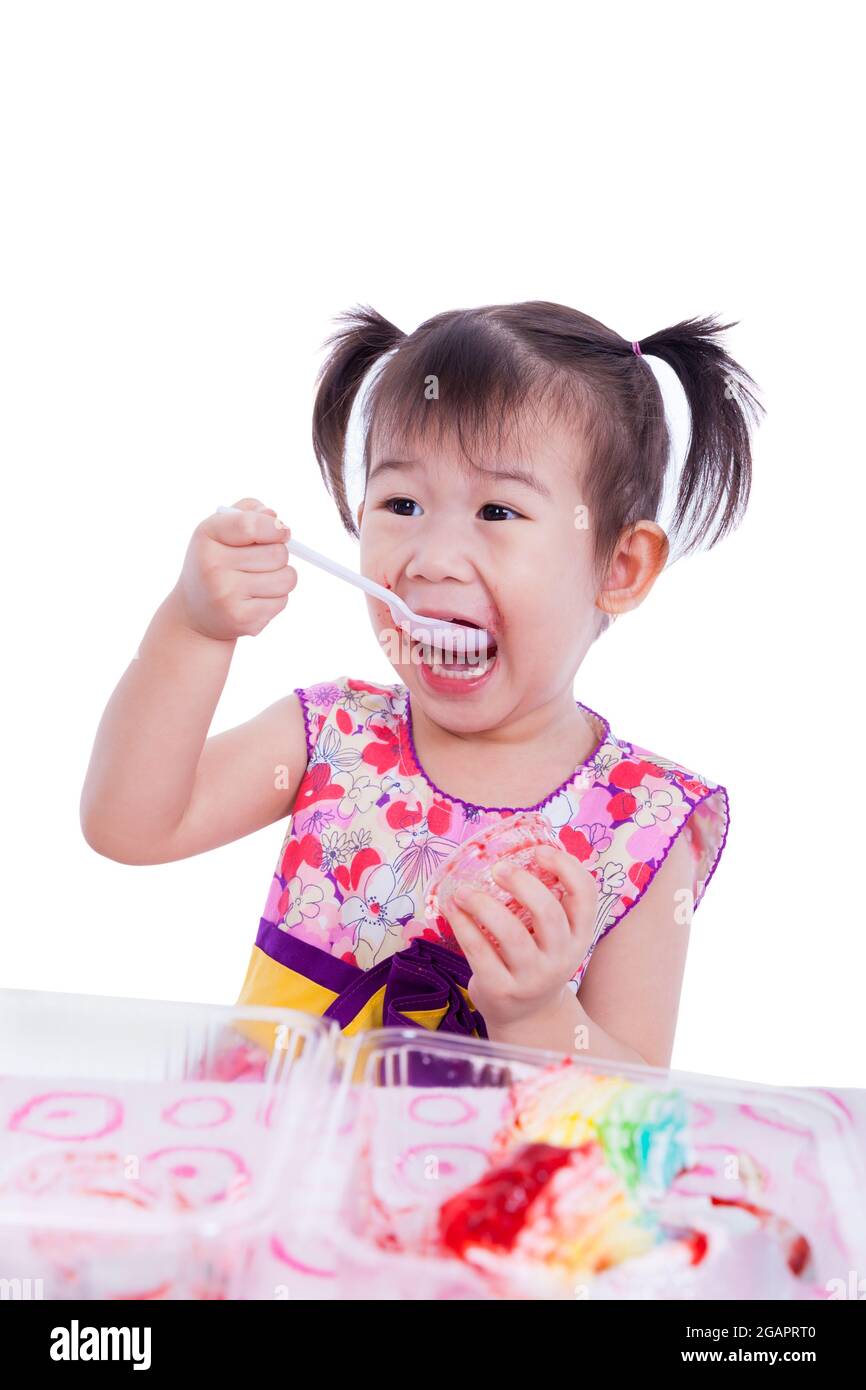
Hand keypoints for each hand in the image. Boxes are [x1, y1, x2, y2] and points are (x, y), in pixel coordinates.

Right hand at [171, 498, 296, 640]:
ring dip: (282, 577)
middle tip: (261, 560)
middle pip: (278, 553)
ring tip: (259, 579)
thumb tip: (274, 517)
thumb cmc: (214, 562)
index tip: (282, 531)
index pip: (250, 525)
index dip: (274, 527)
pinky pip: (282, 601)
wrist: (194, 613)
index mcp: (207, 537)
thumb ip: (247, 513)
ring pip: (287, 578)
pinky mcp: (242, 619)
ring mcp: (227, 596)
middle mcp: (213, 567)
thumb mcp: (219, 530)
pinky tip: (254, 598)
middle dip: (278, 553)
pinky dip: (276, 598)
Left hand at [444, 845, 598, 1031]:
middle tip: (499, 869)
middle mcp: (561, 957)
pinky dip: (464, 927)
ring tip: (463, 890)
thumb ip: (546, 901)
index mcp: (578, 935)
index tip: (540, 851)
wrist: (528, 1017)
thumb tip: (512, 849)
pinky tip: (453, 911)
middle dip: (523, 884)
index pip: (587, 895)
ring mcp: (532, 978)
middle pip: (549, 913)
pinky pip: (481, 953)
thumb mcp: (553, 936)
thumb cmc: (536, 960)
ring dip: (484, 906)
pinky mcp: (502, 990)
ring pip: (512, 935)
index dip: (567, 867)